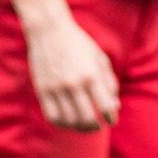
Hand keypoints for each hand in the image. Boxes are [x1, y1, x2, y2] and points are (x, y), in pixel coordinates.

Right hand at [22, 16, 118, 131]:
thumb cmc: (78, 44)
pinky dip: (62, 123)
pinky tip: (67, 121)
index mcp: (91, 75)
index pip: (105, 107)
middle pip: (87, 118)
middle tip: (98, 126)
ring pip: (69, 120)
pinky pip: (52, 116)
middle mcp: (74, 83)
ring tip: (83, 125)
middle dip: (95, 126)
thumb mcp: (100, 59)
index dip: (110, 118)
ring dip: (79, 127)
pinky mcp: (42, 89)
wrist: (48, 30)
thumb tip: (114, 106)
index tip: (111, 120)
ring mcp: (56, 88)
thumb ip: (109, 83)